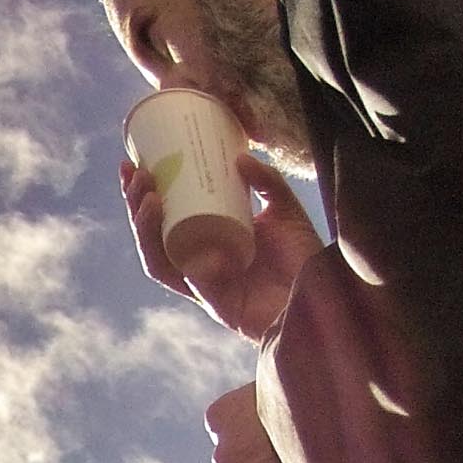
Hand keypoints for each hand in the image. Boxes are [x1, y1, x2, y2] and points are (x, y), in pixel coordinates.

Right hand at [122, 152, 322, 342]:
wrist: (326, 294)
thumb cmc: (303, 258)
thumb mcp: (286, 209)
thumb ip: (268, 182)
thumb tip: (241, 157)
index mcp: (206, 243)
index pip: (164, 220)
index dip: (145, 194)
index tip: (136, 163)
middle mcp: (197, 266)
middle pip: (153, 239)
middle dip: (136, 206)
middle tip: (136, 173)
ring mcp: (204, 287)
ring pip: (159, 262)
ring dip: (145, 232)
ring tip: (148, 199)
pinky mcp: (218, 305)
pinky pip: (193, 283)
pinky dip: (185, 260)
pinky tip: (180, 234)